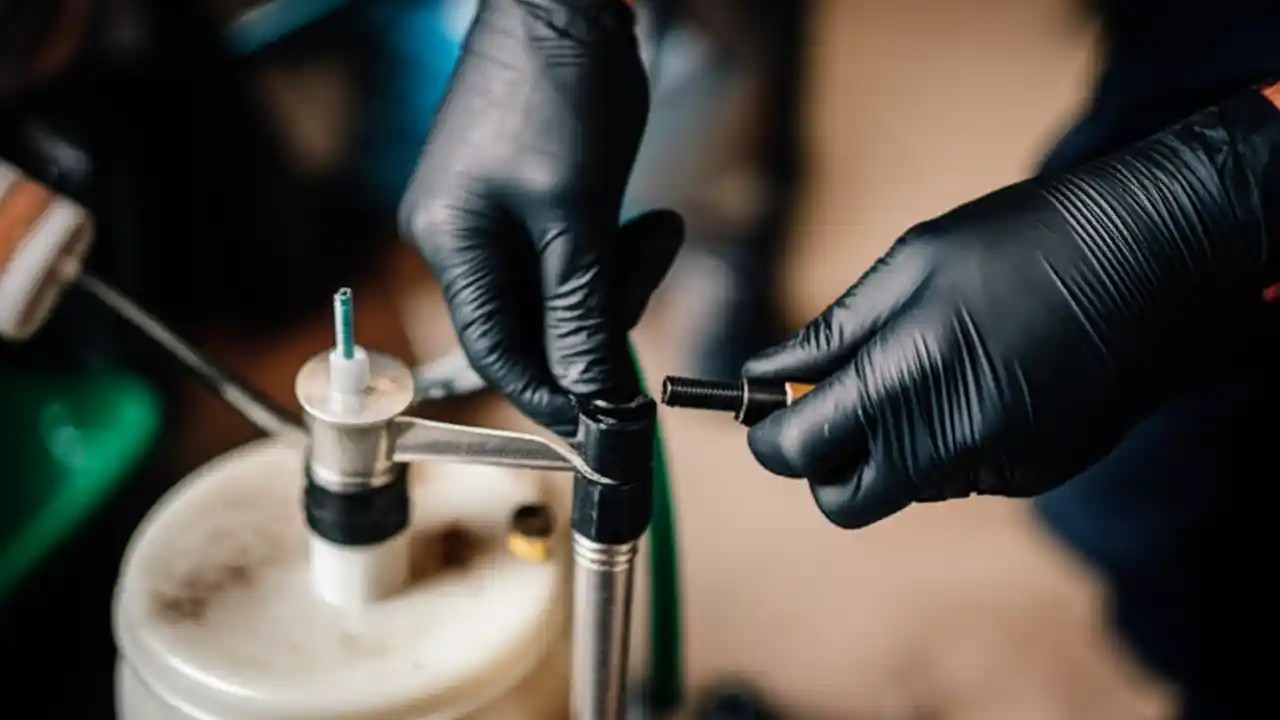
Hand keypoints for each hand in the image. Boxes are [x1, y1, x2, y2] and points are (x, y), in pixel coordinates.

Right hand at [399, 0, 682, 435]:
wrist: (564, 0)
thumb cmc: (559, 89)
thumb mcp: (576, 211)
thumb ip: (578, 307)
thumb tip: (587, 391)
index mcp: (452, 243)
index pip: (497, 353)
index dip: (554, 393)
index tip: (609, 419)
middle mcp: (459, 237)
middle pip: (531, 325)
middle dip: (600, 314)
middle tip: (647, 268)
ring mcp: (490, 218)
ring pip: (558, 292)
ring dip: (616, 277)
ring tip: (654, 228)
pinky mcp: (525, 199)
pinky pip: (567, 256)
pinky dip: (611, 251)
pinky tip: (645, 219)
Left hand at [745, 87, 1279, 528]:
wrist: (1158, 255)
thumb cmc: (1025, 242)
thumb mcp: (911, 265)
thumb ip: (830, 334)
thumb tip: (764, 372)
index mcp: (903, 383)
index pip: (796, 452)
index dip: (772, 433)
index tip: (772, 405)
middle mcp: (948, 444)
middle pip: (844, 499)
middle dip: (826, 460)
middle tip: (837, 402)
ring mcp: (998, 467)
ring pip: (906, 486)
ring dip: (894, 443)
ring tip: (934, 364)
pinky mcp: (1036, 472)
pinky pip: (962, 474)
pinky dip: (950, 440)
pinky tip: (985, 376)